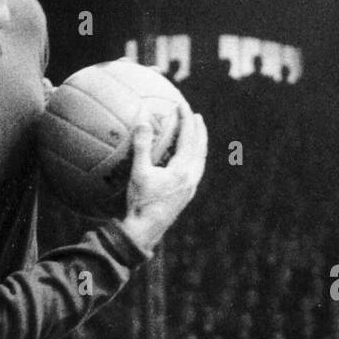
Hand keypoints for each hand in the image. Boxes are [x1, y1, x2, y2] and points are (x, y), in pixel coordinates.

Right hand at [119, 100, 207, 254]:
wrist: (144, 233)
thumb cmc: (140, 203)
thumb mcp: (139, 173)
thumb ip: (142, 146)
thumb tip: (143, 122)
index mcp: (183, 170)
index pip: (188, 138)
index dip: (186, 120)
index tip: (182, 106)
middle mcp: (191, 178)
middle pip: (200, 149)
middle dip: (199, 131)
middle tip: (197, 116)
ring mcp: (190, 189)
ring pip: (200, 161)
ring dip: (199, 145)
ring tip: (196, 135)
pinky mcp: (185, 197)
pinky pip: (195, 171)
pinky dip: (194, 159)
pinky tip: (186, 161)